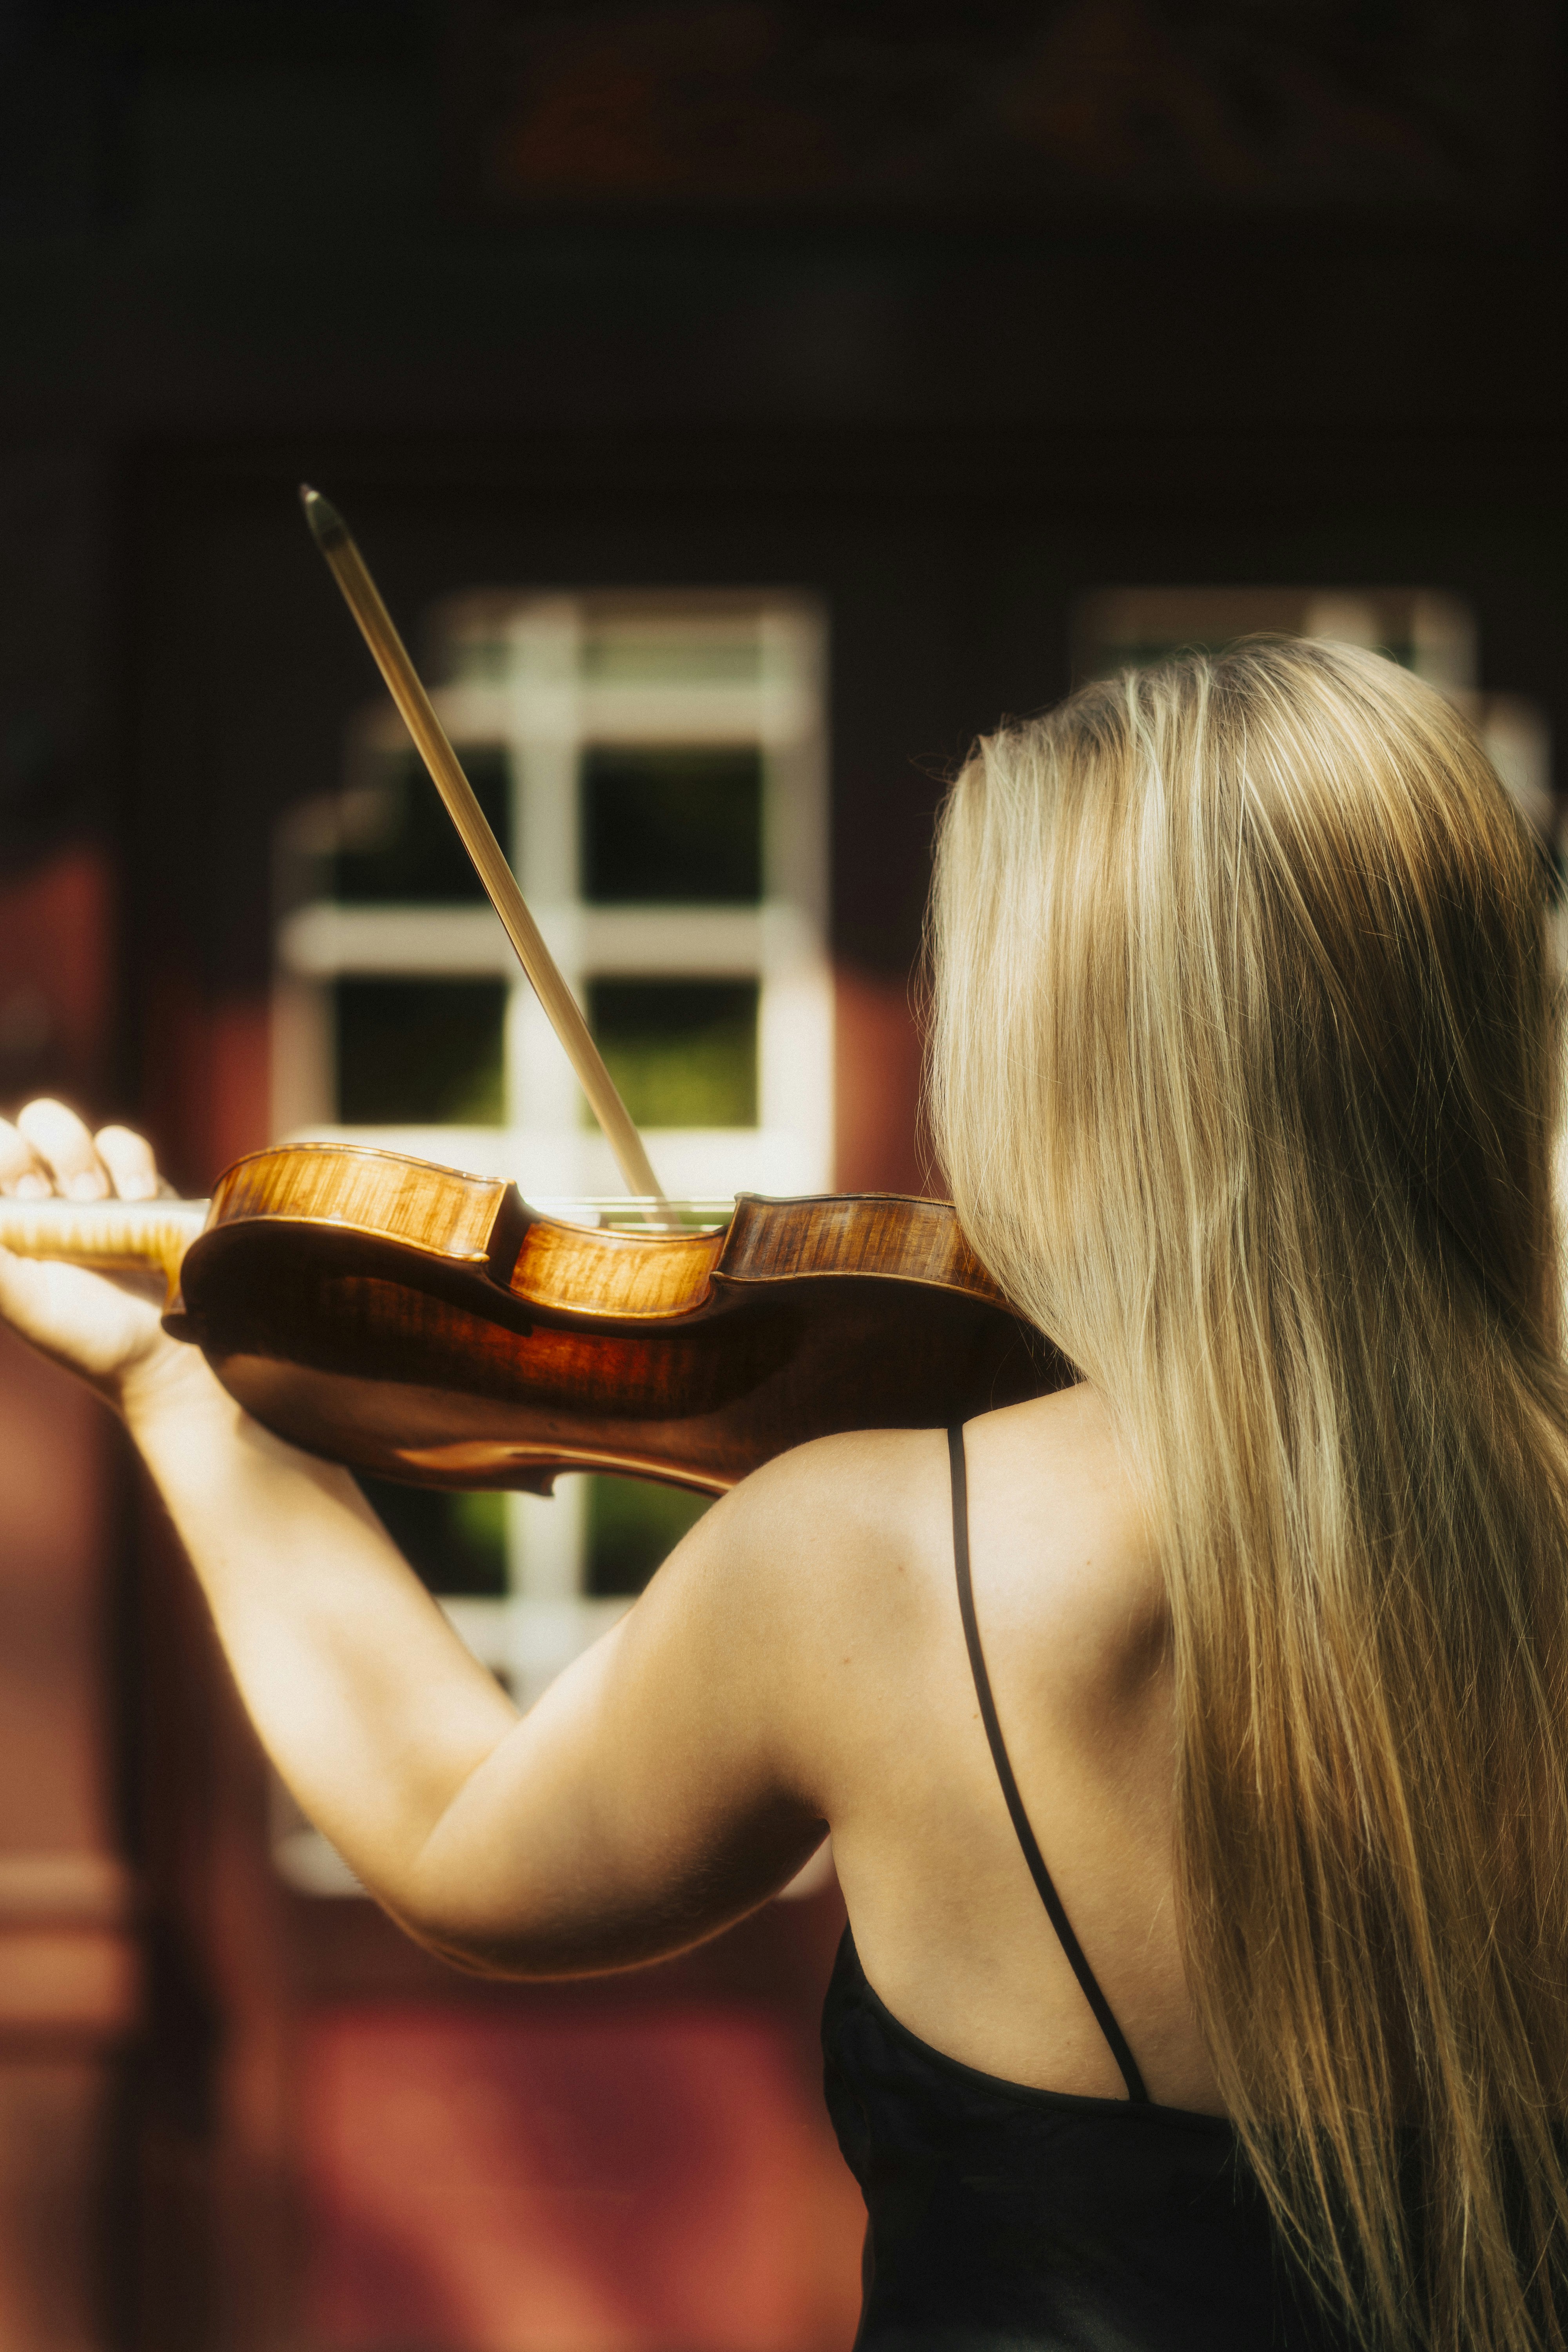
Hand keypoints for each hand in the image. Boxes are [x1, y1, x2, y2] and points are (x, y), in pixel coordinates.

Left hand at [0, 1098, 214, 1417]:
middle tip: (48, 1196)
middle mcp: (37, 1198)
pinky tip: (139, 1198)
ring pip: (56, 1123)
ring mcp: (87, 1186)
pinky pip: (120, 1141)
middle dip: (26, 1152)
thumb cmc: (88, 1337)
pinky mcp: (136, 1183)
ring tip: (97, 1198)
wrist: (167, 1353)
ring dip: (72, 1152)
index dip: (0, 1160)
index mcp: (7, 1223)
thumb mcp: (20, 1302)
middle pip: (13, 1130)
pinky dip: (128, 1160)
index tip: (25, 1197)